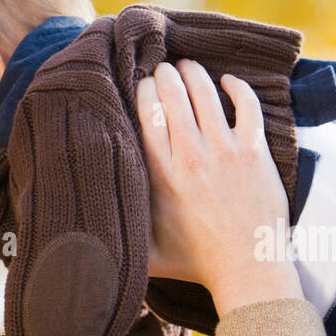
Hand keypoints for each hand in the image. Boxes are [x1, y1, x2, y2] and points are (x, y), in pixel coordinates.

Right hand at [136, 60, 302, 314]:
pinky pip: (247, 105)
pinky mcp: (254, 153)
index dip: (142, 93)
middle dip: (164, 77)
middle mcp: (191, 157)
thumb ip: (119, 240)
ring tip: (187, 66)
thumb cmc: (196, 264)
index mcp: (161, 177)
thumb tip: (82, 242)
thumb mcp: (147, 254)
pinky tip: (228, 81)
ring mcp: (225, 152)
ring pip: (206, 94)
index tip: (139, 84)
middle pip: (173, 98)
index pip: (147, 118)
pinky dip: (237, 87)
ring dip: (194, 75)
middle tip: (160, 69)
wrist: (247, 269)